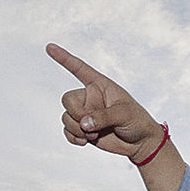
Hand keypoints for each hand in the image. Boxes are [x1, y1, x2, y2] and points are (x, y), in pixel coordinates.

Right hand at [46, 43, 163, 162]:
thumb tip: (84, 123)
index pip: (79, 68)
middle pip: (68, 99)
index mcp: (100, 85)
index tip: (49, 47)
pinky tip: (84, 142)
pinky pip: (67, 131)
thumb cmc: (137, 121)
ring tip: (94, 135)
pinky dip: (73, 137)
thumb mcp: (124, 114)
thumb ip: (104, 117)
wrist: (140, 143)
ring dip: (77, 129)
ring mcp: (85, 114)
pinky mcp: (83, 130)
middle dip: (75, 113)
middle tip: (89, 125)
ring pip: (66, 117)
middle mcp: (90, 97)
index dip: (64, 58)